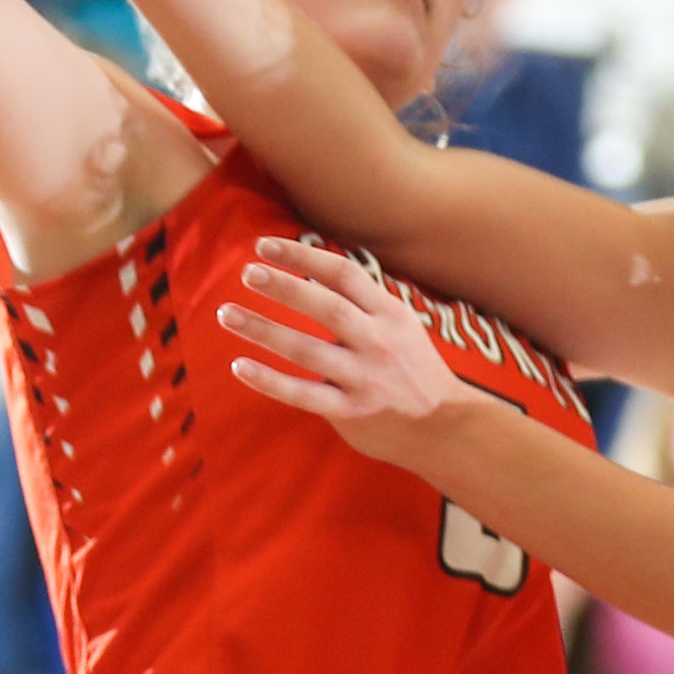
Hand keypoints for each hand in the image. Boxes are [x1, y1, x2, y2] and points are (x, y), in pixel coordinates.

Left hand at [217, 235, 483, 469]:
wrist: (446, 426)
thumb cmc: (414, 371)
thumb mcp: (401, 326)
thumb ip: (363, 304)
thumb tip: (313, 274)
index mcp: (389, 314)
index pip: (343, 273)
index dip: (302, 257)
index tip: (266, 246)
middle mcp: (378, 341)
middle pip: (325, 306)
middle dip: (284, 286)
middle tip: (247, 273)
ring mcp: (364, 377)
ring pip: (306, 350)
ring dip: (262, 329)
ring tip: (227, 314)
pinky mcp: (352, 412)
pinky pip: (303, 394)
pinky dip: (269, 380)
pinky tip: (240, 366)